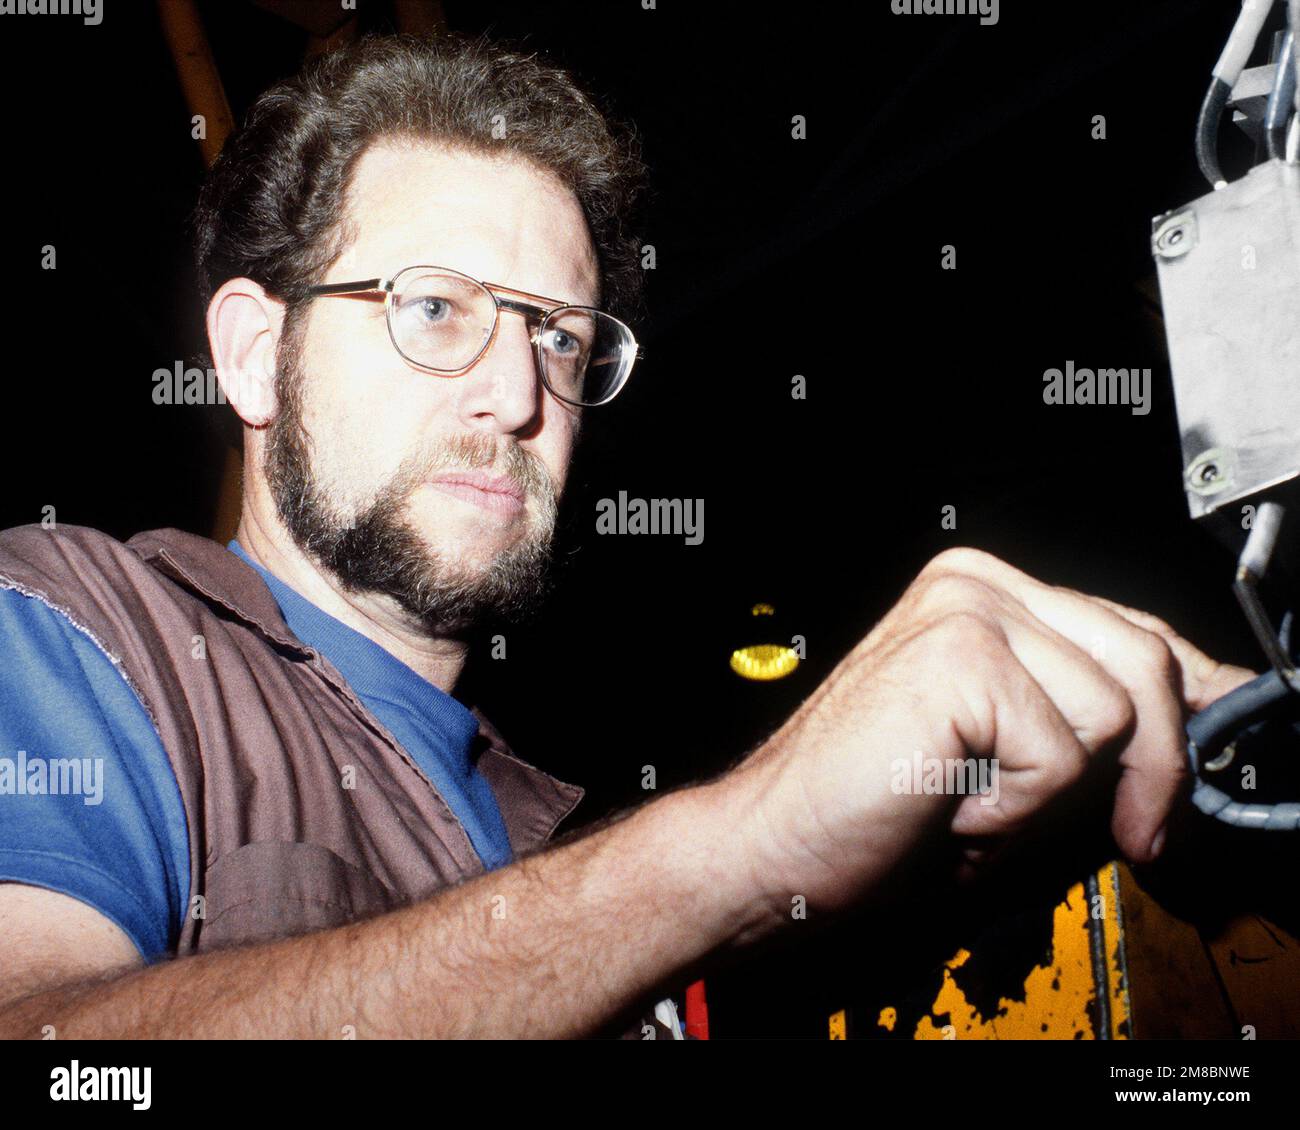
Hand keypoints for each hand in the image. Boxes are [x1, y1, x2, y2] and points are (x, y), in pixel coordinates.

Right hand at [730, 547, 1256, 915]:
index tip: (1190, 770)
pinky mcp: (959, 658)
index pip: (1128, 629)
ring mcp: (964, 611)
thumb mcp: (999, 745)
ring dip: (1052, 793)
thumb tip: (1197, 714)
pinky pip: (1061, 756)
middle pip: (1144, 660)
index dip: (1181, 706)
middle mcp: (973, 583)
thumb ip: (1077, 712)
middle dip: (1153, 764)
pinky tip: (949, 805)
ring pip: (1113, 713)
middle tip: (1133, 832)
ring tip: (974, 803)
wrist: (774, 840)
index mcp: (980, 590)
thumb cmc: (870, 803)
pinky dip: (1014, 811)